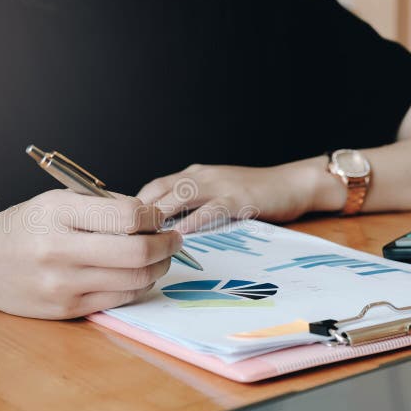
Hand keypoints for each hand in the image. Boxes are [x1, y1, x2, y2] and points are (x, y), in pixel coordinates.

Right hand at [0, 190, 182, 319]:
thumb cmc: (24, 226)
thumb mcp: (56, 200)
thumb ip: (102, 207)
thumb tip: (151, 219)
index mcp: (57, 213)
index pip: (127, 215)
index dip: (153, 216)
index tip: (158, 217)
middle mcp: (58, 250)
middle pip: (137, 250)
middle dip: (167, 244)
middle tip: (174, 239)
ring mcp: (61, 284)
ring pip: (134, 279)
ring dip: (158, 267)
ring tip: (160, 257)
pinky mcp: (65, 309)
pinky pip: (118, 299)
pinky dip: (137, 286)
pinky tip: (137, 274)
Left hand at [137, 159, 339, 232]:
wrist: (291, 184)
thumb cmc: (253, 193)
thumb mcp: (215, 192)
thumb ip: (191, 204)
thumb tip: (164, 225)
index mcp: (193, 175)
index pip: (154, 186)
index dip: (134, 204)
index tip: (118, 224)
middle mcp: (201, 176)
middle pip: (160, 190)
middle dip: (138, 212)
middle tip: (121, 234)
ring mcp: (219, 186)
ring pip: (179, 197)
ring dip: (158, 215)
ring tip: (141, 235)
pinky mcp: (237, 199)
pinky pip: (209, 210)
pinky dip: (191, 222)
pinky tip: (178, 235)